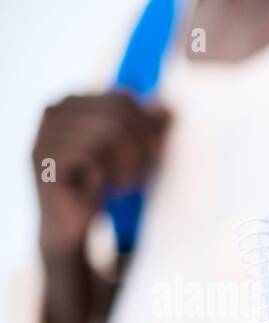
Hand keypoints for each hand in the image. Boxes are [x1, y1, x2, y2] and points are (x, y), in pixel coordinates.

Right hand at [31, 92, 169, 253]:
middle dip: (141, 146)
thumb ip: (146, 128)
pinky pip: (92, 155)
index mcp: (73, 102)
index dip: (149, 127)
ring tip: (125, 184)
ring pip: (108, 134)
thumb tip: (168, 108)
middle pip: (118, 114)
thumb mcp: (129, 153)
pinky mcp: (46, 160)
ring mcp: (45, 134)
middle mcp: (54, 111)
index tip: (156, 153)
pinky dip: (111, 174)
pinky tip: (109, 189)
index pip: (123, 98)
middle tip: (144, 173)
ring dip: (128, 164)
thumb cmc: (100, 184)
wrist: (72, 224)